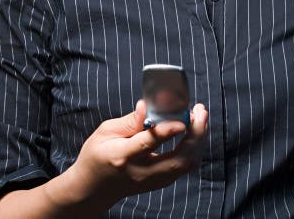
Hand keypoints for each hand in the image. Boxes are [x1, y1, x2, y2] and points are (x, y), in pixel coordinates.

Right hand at [62, 99, 208, 206]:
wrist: (92, 188)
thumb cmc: (96, 157)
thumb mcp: (105, 132)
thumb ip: (129, 121)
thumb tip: (146, 105)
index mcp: (123, 156)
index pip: (148, 144)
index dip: (167, 131)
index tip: (182, 120)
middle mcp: (141, 172)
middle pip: (177, 159)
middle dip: (196, 135)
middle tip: (201, 112)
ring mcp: (152, 180)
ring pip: (185, 165)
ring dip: (198, 141)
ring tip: (200, 118)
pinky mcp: (160, 182)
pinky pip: (184, 167)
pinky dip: (193, 149)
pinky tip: (193, 132)